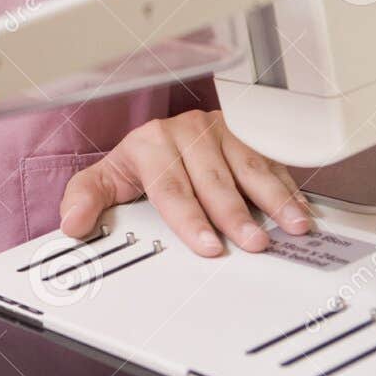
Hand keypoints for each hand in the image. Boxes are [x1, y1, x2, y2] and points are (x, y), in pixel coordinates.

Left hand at [58, 110, 311, 256]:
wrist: (165, 132)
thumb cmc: (140, 162)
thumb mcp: (108, 177)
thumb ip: (88, 198)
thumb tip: (73, 224)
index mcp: (150, 143)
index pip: (171, 185)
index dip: (190, 218)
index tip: (207, 246)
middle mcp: (187, 132)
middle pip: (214, 178)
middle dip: (235, 213)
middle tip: (253, 244)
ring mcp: (220, 130)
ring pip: (249, 165)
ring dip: (273, 198)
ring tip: (292, 226)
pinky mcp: (246, 133)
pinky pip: (271, 160)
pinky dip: (289, 186)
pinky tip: (302, 209)